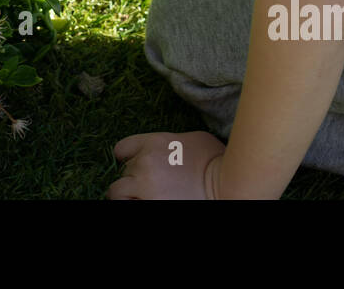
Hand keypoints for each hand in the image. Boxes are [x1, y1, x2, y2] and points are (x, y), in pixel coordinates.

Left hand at [107, 130, 226, 198]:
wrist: (226, 184)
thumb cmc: (216, 161)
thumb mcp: (194, 139)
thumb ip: (172, 142)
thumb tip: (170, 149)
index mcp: (154, 142)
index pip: (122, 149)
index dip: (128, 159)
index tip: (135, 167)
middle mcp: (144, 162)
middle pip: (124, 171)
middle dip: (134, 178)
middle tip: (151, 186)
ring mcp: (144, 186)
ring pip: (117, 192)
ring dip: (126, 195)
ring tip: (140, 198)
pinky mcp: (148, 204)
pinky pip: (129, 205)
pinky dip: (134, 204)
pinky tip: (146, 203)